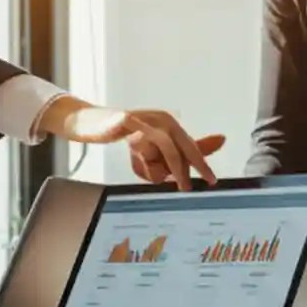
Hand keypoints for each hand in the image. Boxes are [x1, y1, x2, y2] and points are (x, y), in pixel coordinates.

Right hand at [37, 96, 224, 189]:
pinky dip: (143, 161)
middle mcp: (163, 119)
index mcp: (171, 124)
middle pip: (184, 145)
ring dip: (167, 168)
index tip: (212, 181)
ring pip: (166, 147)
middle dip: (190, 168)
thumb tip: (191, 170)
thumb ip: (174, 157)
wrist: (94, 123)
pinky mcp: (129, 121)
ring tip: (165, 182)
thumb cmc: (128, 137)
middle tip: (189, 188)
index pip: (192, 146)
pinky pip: (141, 146)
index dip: (203, 163)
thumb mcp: (152, 150)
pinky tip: (141, 164)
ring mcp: (147, 119)